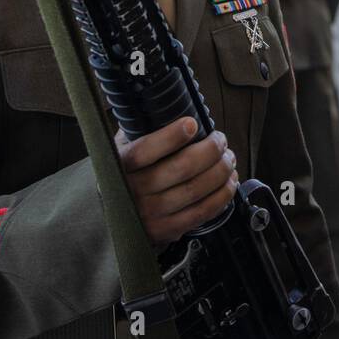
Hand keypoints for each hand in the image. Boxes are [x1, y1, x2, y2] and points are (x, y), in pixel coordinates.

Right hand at [118, 117, 237, 246]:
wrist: (109, 217)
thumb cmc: (123, 174)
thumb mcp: (121, 148)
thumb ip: (140, 130)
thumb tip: (173, 108)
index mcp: (120, 165)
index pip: (145, 151)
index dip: (172, 136)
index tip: (192, 124)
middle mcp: (133, 191)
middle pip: (182, 168)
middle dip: (211, 150)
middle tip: (220, 140)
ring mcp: (150, 214)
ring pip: (197, 189)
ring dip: (221, 171)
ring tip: (228, 159)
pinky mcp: (166, 230)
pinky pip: (202, 212)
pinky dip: (222, 195)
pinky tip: (228, 182)